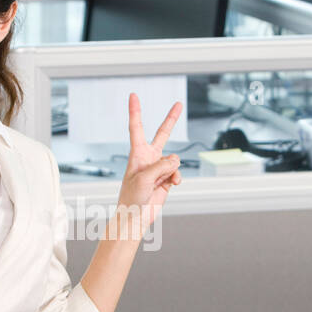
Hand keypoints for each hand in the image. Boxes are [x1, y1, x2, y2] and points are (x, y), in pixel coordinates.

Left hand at [116, 92, 182, 232]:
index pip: (136, 128)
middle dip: (171, 119)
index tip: (133, 95)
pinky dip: (175, 179)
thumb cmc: (132, 198)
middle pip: (162, 134)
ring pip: (174, 160)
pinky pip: (177, 173)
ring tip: (159, 182)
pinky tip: (170, 185)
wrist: (136, 216)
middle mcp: (149, 157)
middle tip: (179, 104)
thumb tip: (176, 159)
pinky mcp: (167, 178)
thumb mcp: (143, 179)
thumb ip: (161, 166)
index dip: (135, 111)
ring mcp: (159, 167)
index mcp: (137, 154)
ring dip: (170, 171)